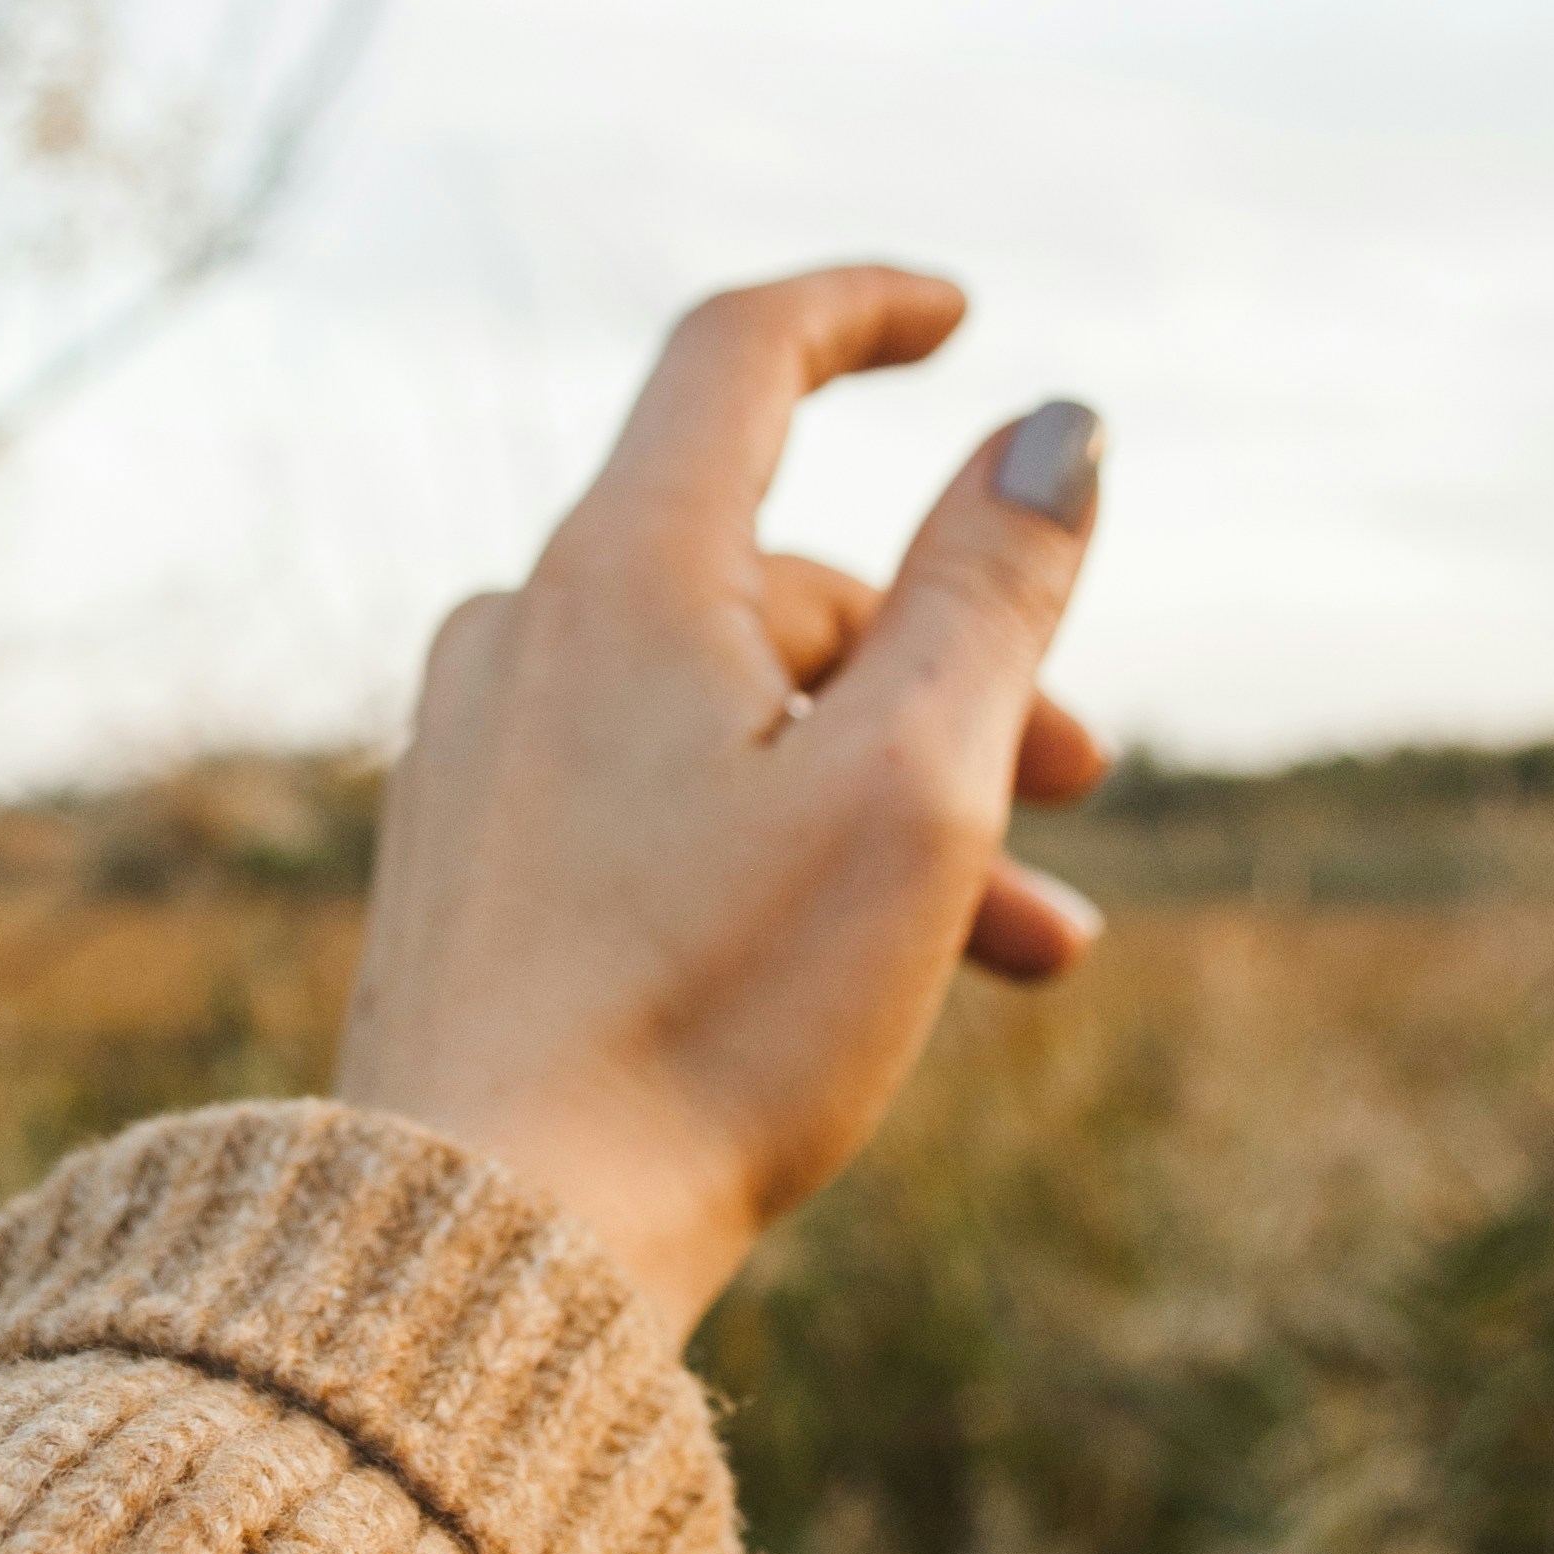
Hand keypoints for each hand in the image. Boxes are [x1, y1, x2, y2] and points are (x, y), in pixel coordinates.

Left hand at [336, 265, 1106, 1338]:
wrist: (480, 1239)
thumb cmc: (710, 1018)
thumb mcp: (912, 787)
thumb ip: (993, 588)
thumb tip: (1053, 425)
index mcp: (619, 576)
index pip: (739, 357)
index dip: (862, 313)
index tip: (958, 322)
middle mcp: (521, 637)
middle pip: (770, 583)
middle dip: (950, 662)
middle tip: (1086, 779)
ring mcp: (477, 756)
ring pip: (730, 717)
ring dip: (891, 795)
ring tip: (1034, 943)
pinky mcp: (466, 871)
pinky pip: (653, 804)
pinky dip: (779, 850)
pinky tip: (877, 977)